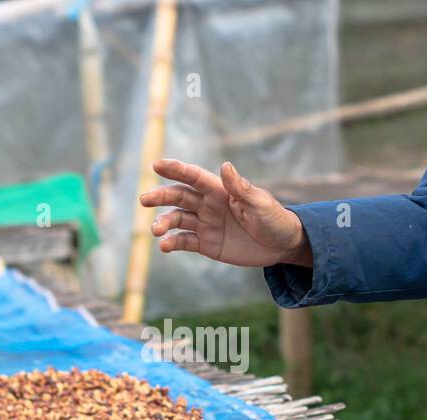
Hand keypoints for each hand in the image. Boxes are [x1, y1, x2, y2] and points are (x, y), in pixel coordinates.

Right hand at [138, 159, 312, 267]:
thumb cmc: (275, 220)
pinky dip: (172, 243)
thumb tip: (224, 166)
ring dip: (164, 223)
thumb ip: (241, 188)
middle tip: (144, 200)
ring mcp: (206, 224)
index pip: (194, 177)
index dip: (175, 169)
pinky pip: (184, 242)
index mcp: (221, 191)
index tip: (156, 165)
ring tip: (156, 231)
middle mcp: (209, 205)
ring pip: (178, 220)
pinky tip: (164, 246)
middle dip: (161, 196)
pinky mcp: (206, 244)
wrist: (282, 246)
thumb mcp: (261, 204)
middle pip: (179, 197)